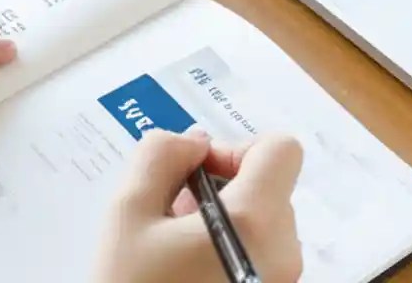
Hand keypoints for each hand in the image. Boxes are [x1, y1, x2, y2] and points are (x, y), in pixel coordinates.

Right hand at [93, 130, 303, 282]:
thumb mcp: (126, 214)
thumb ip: (161, 156)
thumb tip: (194, 141)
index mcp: (257, 222)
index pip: (281, 149)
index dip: (235, 148)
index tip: (193, 174)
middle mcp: (285, 254)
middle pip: (271, 190)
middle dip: (221, 188)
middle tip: (169, 214)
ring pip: (266, 227)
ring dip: (223, 223)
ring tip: (172, 250)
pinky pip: (263, 260)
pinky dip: (231, 253)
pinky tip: (185, 274)